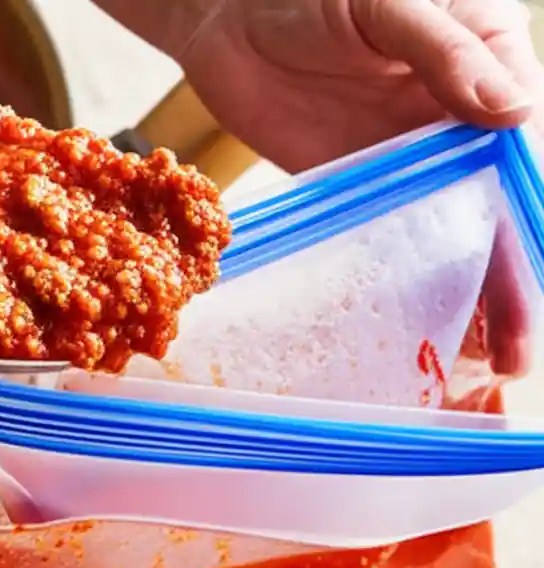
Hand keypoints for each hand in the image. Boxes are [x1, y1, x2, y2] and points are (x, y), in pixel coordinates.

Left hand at [103, 0, 538, 378]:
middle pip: (503, 201)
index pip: (526, 143)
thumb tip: (513, 110)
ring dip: (476, 293)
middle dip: (515, 275)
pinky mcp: (365, 180)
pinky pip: (397, 235)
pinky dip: (417, 281)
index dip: (533, 210)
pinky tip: (433, 329)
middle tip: (516, 350)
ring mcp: (414, 153)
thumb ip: (443, 54)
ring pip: (459, 229)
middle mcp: (461, 114)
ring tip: (489, 361)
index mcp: (490, 58)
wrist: (226, 14)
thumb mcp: (386, 5)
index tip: (532, 264)